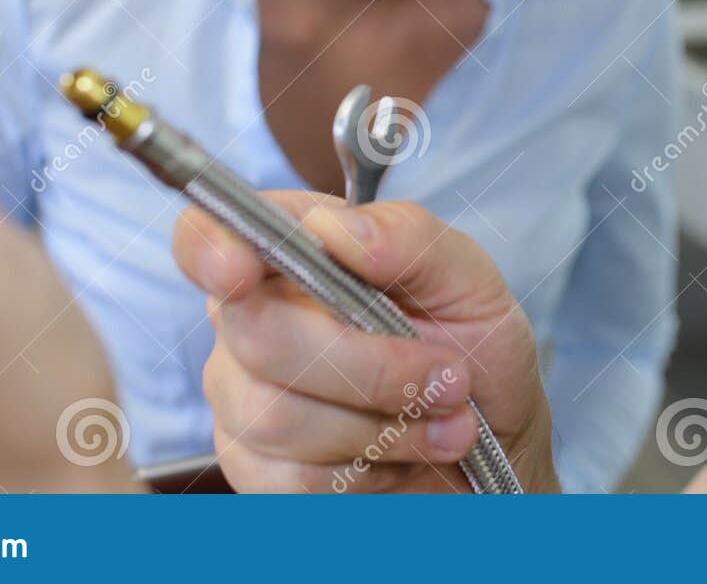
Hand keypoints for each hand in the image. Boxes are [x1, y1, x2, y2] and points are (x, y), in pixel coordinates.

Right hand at [173, 193, 558, 492]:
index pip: (209, 236)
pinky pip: (290, 477)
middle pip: (256, 335)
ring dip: (383, 424)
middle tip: (449, 377)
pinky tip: (404, 453)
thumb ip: (410, 239)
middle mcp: (251, 316)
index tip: (239, 270)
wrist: (497, 444)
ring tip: (447, 418)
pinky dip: (368, 469)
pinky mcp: (255, 467)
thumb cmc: (474, 348)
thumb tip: (340, 230)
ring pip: (277, 414)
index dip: (208, 248)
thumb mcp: (469, 280)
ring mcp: (243, 395)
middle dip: (369, 366)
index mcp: (293, 250)